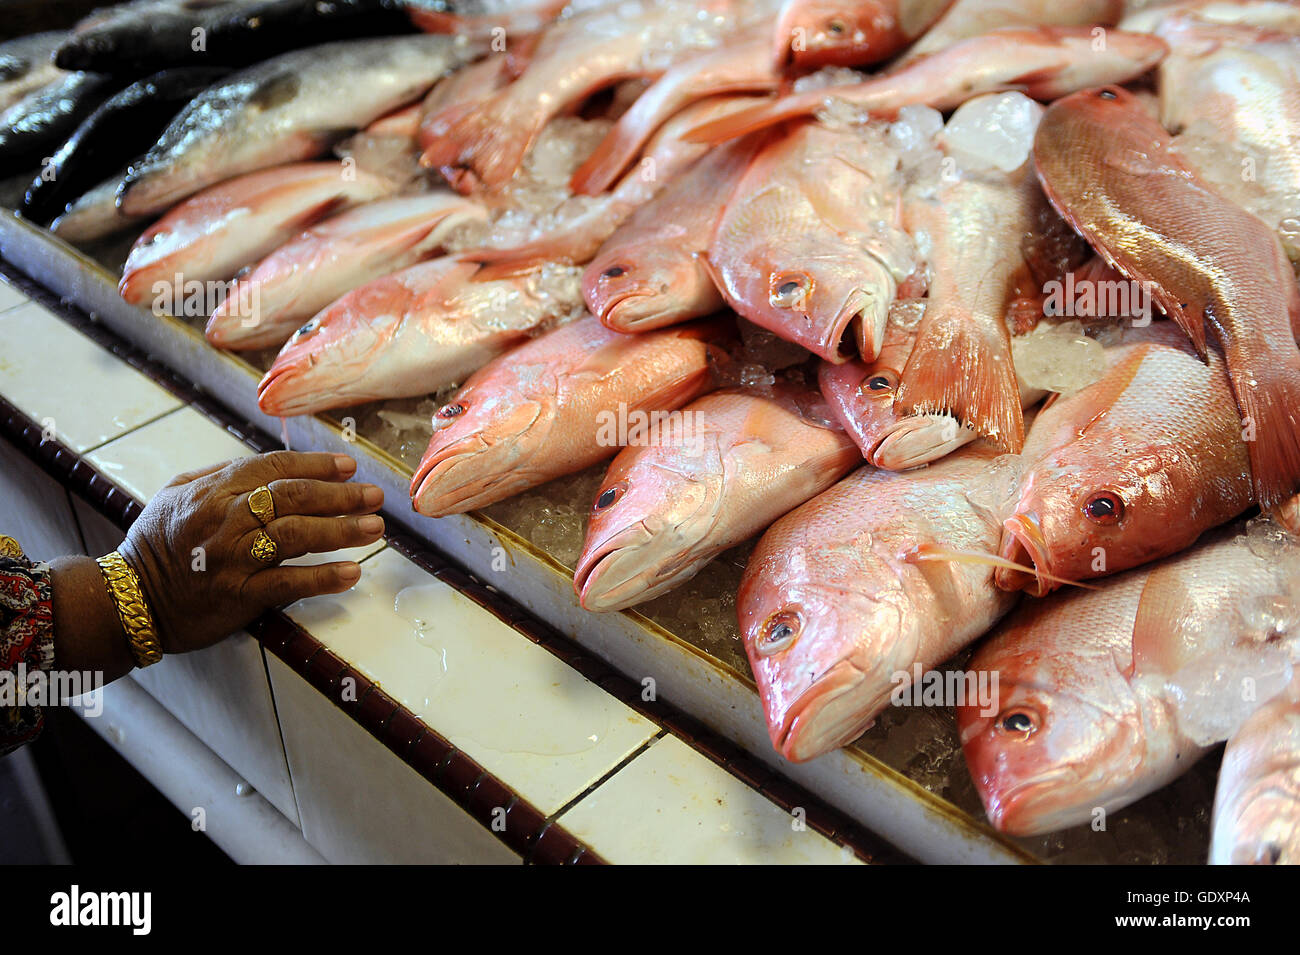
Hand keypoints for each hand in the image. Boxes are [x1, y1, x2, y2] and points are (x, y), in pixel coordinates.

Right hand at [117, 451, 384, 653]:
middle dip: (340, 495)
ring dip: (340, 530)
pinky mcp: (237, 594)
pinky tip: (351, 573)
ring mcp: (231, 557)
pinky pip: (287, 583)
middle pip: (292, 497)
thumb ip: (221, 475)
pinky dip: (322, 577)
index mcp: (213, 489)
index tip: (348, 468)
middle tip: (374, 497)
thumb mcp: (178, 495)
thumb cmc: (158, 545)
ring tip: (374, 528)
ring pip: (295, 534)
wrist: (128, 600)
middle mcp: (224, 518)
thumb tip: (272, 466)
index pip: (275, 468)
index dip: (316, 465)